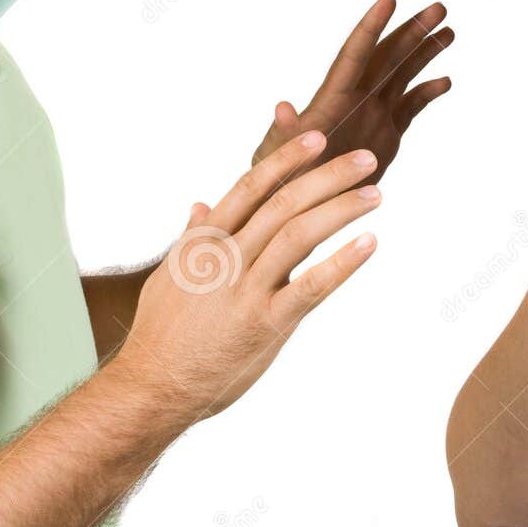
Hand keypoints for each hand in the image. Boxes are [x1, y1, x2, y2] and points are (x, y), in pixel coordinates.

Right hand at [116, 130, 380, 419]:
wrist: (151, 386)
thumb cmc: (161, 335)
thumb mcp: (169, 277)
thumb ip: (191, 237)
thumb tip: (201, 204)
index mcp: (204, 242)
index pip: (250, 187)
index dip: (287, 160)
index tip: (318, 139)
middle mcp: (226, 258)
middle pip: (283, 203)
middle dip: (328, 176)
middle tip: (366, 160)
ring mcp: (245, 290)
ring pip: (298, 235)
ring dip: (341, 210)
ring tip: (376, 195)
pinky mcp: (264, 325)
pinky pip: (310, 287)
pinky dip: (342, 263)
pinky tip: (369, 243)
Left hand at [252, 0, 451, 184]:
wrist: (297, 208)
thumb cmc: (276, 182)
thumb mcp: (275, 157)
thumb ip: (283, 133)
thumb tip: (281, 108)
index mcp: (331, 100)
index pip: (354, 55)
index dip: (371, 27)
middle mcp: (354, 99)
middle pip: (386, 56)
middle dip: (411, 30)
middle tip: (439, 7)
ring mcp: (371, 114)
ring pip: (402, 75)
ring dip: (424, 53)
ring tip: (448, 30)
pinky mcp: (385, 134)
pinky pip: (409, 107)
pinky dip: (426, 94)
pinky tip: (445, 81)